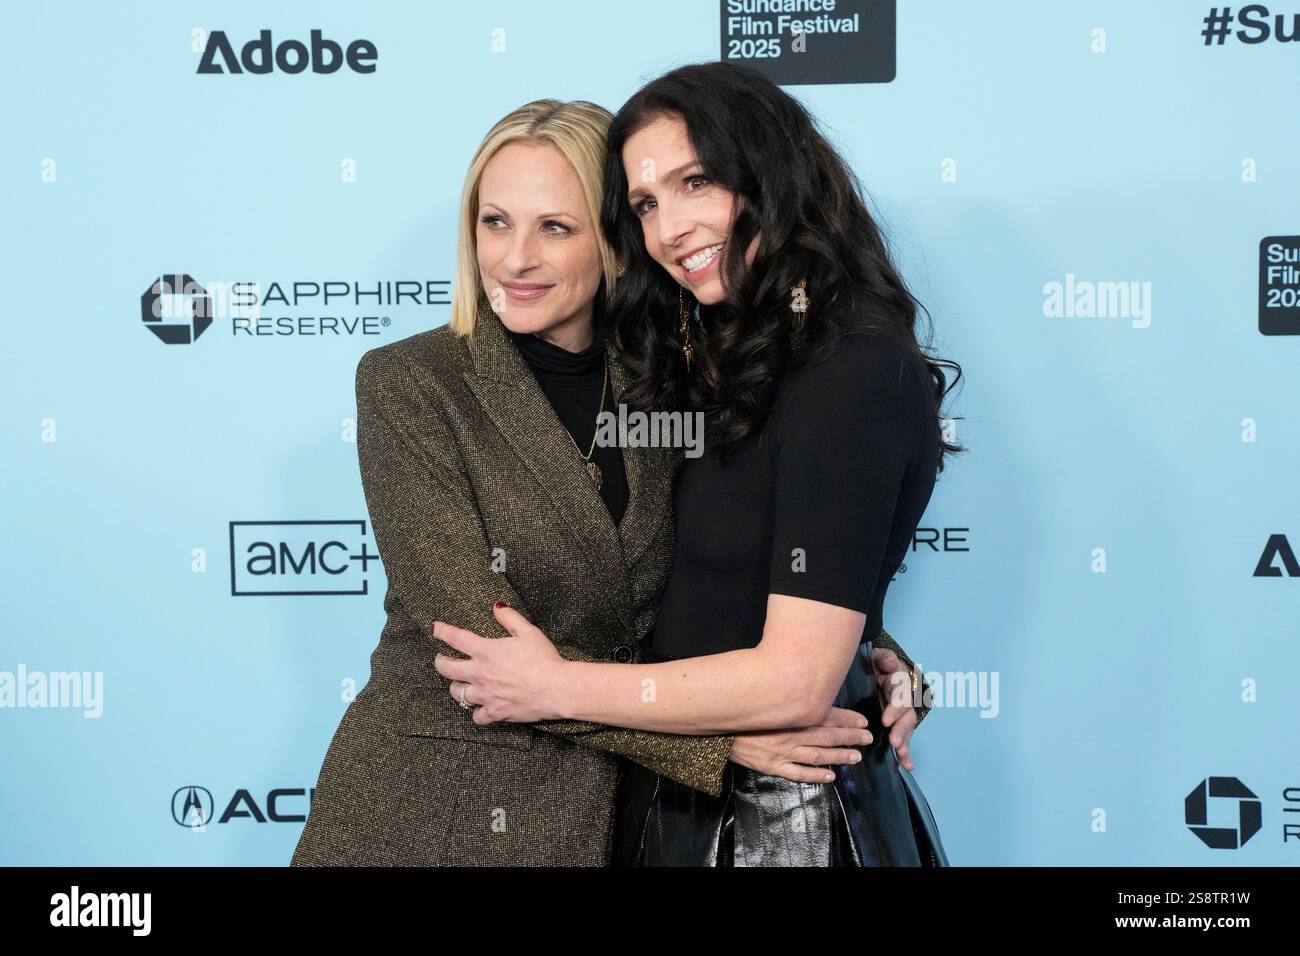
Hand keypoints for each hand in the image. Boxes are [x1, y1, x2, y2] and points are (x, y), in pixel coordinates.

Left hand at [432, 603, 566, 723]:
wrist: (556, 688)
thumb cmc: (544, 659)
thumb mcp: (528, 632)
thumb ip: (510, 618)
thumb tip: (497, 607)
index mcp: (487, 651)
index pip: (456, 638)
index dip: (442, 632)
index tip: (434, 629)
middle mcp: (480, 674)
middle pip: (447, 669)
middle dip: (440, 663)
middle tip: (441, 660)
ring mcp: (485, 695)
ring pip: (457, 694)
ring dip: (456, 688)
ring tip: (459, 685)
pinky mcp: (495, 712)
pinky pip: (476, 716)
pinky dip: (476, 712)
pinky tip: (479, 708)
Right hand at [728, 707, 872, 783]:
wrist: (716, 730)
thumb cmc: (743, 712)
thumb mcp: (766, 698)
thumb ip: (787, 697)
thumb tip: (809, 691)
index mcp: (788, 715)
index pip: (824, 716)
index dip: (845, 719)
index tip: (862, 721)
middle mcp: (789, 734)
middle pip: (825, 736)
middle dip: (849, 736)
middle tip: (867, 737)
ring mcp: (782, 753)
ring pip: (817, 756)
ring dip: (838, 756)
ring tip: (855, 756)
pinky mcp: (773, 766)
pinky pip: (798, 773)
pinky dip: (815, 775)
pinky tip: (830, 776)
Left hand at [870, 647, 918, 770]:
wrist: (877, 668)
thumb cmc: (876, 662)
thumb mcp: (879, 656)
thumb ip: (885, 659)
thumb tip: (891, 663)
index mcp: (899, 682)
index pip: (901, 696)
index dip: (896, 709)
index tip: (886, 721)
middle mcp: (903, 699)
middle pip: (907, 716)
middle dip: (902, 730)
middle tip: (895, 742)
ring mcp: (901, 712)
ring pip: (906, 729)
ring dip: (905, 743)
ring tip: (902, 756)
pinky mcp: (896, 722)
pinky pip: (902, 736)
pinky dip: (905, 752)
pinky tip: (906, 765)